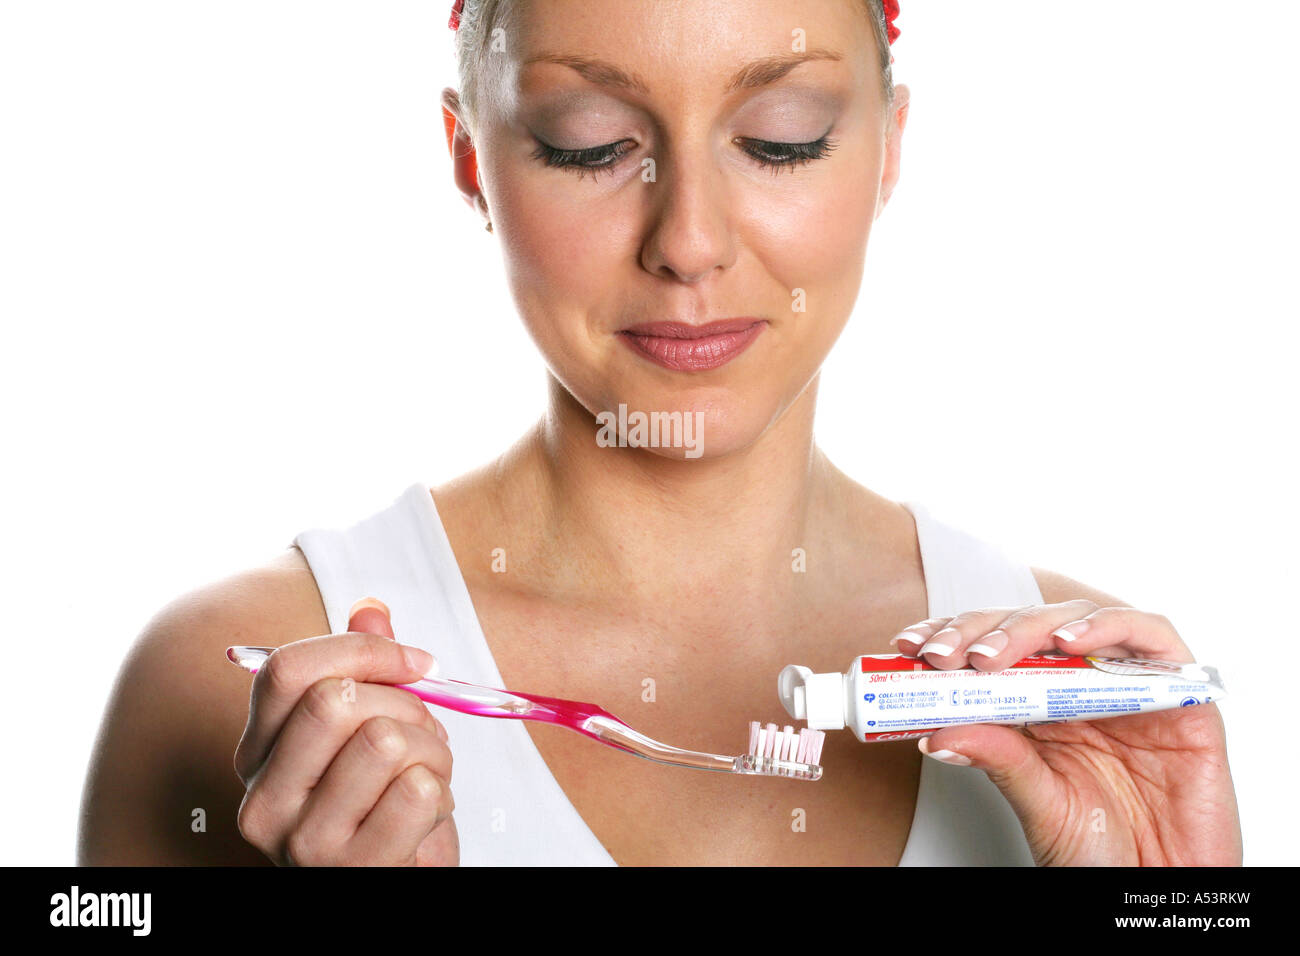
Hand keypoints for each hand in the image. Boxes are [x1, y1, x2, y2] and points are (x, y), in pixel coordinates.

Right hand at [234, 597, 458, 865]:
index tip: (416, 662)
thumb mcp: (368, 729)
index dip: (364, 651)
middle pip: (333, 700)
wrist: (401, 878)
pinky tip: (427, 814)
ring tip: (426, 775)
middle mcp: (265, 799)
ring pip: (385, 740)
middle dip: (404, 703)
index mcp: (258, 753)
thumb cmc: (383, 802)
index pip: (288, 670)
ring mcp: (303, 841)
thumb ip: (363, 668)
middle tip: (422, 732)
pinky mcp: (354, 868)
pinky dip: (442, 793)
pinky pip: (418, 790)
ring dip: (432, 751)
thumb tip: (370, 609)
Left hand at [891, 601, 1241, 865]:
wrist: (1163, 890)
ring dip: (1028, 627)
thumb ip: (998, 759)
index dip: (951, 636)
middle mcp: (1083, 687)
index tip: (909, 646)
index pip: (992, 649)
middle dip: (979, 631)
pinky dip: (1107, 628)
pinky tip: (1068, 643)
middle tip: (942, 654)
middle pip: (1029, 627)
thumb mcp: (1038, 803)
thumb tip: (937, 731)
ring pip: (1080, 620)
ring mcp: (1131, 684)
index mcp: (1041, 707)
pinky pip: (1152, 636)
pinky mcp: (1183, 691)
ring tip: (989, 655)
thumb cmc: (1104, 851)